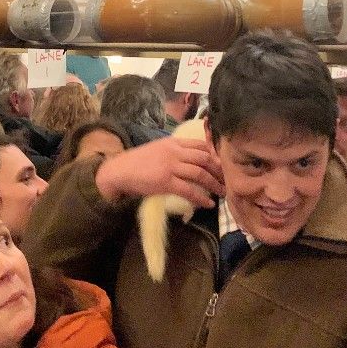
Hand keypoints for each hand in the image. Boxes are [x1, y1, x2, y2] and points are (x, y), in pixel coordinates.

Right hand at [95, 137, 224, 208]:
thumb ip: (173, 151)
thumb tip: (190, 159)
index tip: (222, 164)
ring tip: (222, 193)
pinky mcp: (165, 181)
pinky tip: (208, 204)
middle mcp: (174, 152)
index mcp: (173, 142)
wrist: (118, 171)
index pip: (200, 145)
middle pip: (205, 158)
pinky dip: (201, 198)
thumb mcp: (157, 149)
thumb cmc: (137, 162)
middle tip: (227, 179)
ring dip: (214, 184)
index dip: (215, 155)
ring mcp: (170, 166)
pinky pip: (189, 190)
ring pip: (200, 174)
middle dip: (219, 170)